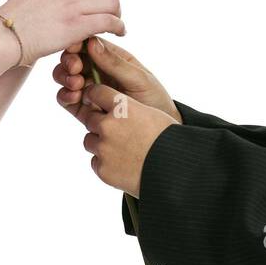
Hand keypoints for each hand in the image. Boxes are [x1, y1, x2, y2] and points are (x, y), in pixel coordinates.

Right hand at [0, 0, 124, 64]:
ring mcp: (75, 4)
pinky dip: (119, 27)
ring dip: (118, 14)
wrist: (5, 34)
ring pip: (114, 2)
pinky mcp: (78, 24)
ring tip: (115, 25)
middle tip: (111, 14)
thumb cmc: (18, 18)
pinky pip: (110, 21)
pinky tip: (119, 33)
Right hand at [53, 38, 180, 123]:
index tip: (74, 47)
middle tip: (75, 68)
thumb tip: (91, 42)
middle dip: (69, 61)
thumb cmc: (154, 100)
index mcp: (112, 58)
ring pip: (66, 78)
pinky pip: (66, 99)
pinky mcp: (84, 109)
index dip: (77, 42)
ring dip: (65, 78)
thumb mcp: (139, 78)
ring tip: (77, 84)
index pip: (89, 44)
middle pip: (72, 59)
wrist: (157, 135)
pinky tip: (74, 97)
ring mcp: (90, 90)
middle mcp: (97, 72)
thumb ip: (114, 63)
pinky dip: (65, 95)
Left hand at [74, 81, 177, 197]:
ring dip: (100, 144)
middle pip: (90, 118)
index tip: (96, 101)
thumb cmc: (168, 140)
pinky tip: (123, 165)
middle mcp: (108, 125)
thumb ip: (127, 109)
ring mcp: (104, 148)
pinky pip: (95, 162)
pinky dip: (105, 163)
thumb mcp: (150, 113)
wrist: (175, 172)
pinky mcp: (102, 169)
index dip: (95, 96)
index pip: (96, 92)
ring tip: (122, 150)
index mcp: (122, 107)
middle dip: (99, 123)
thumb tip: (112, 108)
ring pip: (89, 141)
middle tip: (116, 132)